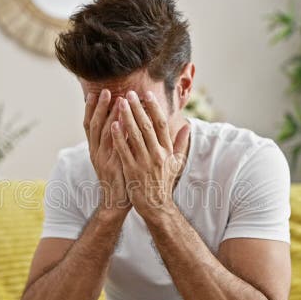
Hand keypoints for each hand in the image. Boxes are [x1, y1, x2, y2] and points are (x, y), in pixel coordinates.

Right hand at [84, 89, 130, 216]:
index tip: (94, 93)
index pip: (90, 125)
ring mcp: (103, 159)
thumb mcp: (114, 157)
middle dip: (99, 107)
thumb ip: (116, 141)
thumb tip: (122, 123)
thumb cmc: (119, 178)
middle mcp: (96, 152)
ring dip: (110, 115)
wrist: (116, 202)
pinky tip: (124, 121)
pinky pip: (115, 146)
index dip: (91, 109)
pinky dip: (118, 133)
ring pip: (104, 132)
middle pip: (94, 125)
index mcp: (96, 149)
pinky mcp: (113, 166)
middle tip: (105, 91)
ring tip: (118, 100)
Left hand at [111, 90, 189, 220]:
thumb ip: (180, 143)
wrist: (157, 206)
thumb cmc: (164, 183)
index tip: (146, 94)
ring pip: (135, 135)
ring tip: (119, 103)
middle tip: (129, 93)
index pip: (161, 124)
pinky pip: (124, 150)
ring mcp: (145, 162)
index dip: (154, 108)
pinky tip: (112, 125)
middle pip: (147, 126)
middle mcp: (157, 154)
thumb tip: (187, 126)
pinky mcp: (133, 171)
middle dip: (137, 108)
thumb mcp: (176, 163)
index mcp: (167, 150)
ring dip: (127, 117)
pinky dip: (119, 137)